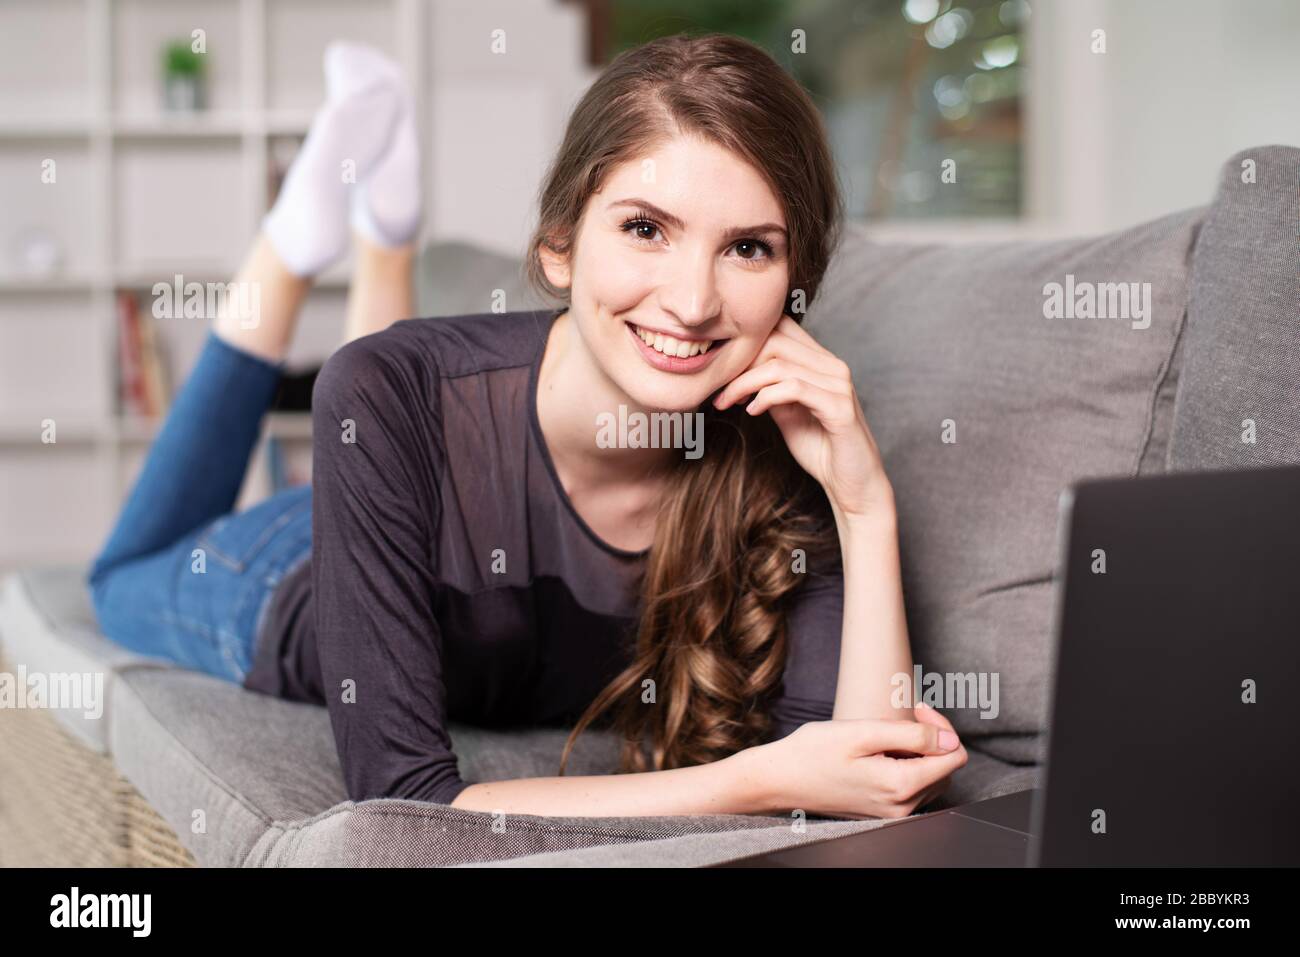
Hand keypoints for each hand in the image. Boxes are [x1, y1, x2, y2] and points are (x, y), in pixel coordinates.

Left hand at [712, 315, 890, 520]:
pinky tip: (752, 412)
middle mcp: (833, 366)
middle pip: (774, 340)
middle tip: (718, 391)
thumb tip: (741, 374)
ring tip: (727, 403)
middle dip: (738, 365)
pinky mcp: (839, 407)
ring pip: (779, 365)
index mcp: (821, 362)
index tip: (723, 373)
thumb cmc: (821, 448)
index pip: (781, 327)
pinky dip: (765, 398)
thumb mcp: (787, 413)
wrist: (852, 484)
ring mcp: (839, 385)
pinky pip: (793, 389)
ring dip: (744, 384)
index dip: (746, 344)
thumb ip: (770, 389)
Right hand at [739, 712, 968, 819]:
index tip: (916, 710)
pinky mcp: (882, 814)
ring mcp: (892, 814)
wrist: (779, 780)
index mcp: (900, 786)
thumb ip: (913, 735)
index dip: (942, 727)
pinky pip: (912, 789)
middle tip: (906, 715)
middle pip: (945, 770)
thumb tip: (951, 740)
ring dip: (921, 752)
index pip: (954, 756)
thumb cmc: (814, 751)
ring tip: (889, 734)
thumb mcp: (863, 731)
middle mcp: (902, 807)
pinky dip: (907, 766)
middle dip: (933, 738)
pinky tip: (882, 752)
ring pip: (931, 780)